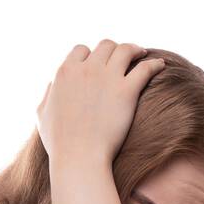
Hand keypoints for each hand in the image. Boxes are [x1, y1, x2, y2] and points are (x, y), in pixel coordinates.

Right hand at [36, 40, 165, 166]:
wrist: (79, 158)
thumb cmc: (60, 143)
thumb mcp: (42, 116)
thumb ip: (47, 95)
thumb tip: (52, 84)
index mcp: (65, 72)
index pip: (80, 50)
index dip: (90, 55)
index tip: (98, 63)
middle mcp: (86, 69)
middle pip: (105, 46)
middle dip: (113, 50)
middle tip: (123, 57)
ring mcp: (107, 78)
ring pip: (125, 49)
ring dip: (134, 49)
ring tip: (142, 54)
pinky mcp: (126, 90)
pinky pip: (145, 68)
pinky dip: (154, 64)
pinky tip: (160, 65)